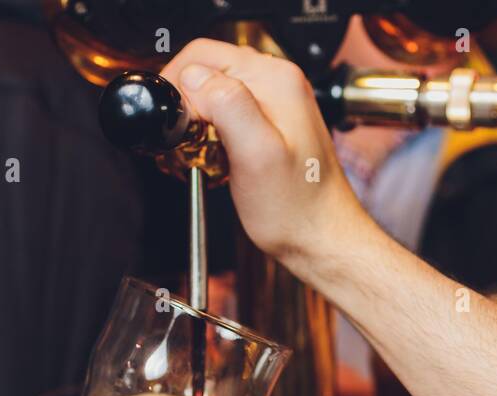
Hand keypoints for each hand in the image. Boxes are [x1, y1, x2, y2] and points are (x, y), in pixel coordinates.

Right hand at [160, 39, 373, 271]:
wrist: (321, 239)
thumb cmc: (297, 209)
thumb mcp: (257, 154)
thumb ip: (227, 105)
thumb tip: (195, 79)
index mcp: (275, 79)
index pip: (202, 55)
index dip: (177, 86)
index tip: (174, 123)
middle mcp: (279, 83)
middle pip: (207, 70)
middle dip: (185, 103)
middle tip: (182, 141)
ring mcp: (277, 104)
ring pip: (215, 92)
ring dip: (196, 118)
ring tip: (197, 152)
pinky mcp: (272, 125)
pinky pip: (228, 113)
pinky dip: (212, 132)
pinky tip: (214, 157)